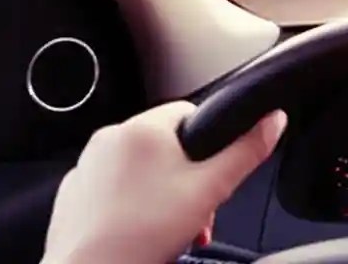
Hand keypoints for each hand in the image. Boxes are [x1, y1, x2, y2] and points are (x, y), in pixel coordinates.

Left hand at [43, 101, 286, 263]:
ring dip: (159, 193)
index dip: (207, 144)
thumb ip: (246, 151)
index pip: (188, 113)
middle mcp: (109, 139)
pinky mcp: (72, 195)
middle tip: (194, 212)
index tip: (209, 175)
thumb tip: (274, 119)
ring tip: (168, 229)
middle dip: (186, 178)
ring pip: (138, 169)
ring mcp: (86, 167)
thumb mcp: (211, 190)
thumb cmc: (144, 234)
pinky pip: (111, 190)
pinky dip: (128, 206)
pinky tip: (139, 232)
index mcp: (142, 128)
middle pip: (164, 146)